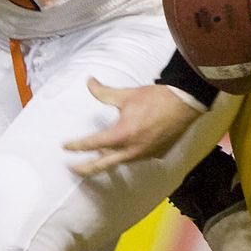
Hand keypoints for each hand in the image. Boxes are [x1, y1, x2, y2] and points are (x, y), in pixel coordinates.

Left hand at [64, 80, 201, 175]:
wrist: (184, 103)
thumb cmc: (155, 98)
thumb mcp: (126, 95)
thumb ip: (103, 92)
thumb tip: (89, 82)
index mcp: (121, 135)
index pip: (92, 144)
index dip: (76, 146)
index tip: (66, 147)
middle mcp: (131, 150)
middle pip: (102, 165)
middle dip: (86, 168)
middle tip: (74, 168)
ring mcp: (145, 155)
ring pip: (121, 162)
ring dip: (108, 160)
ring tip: (99, 158)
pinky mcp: (157, 154)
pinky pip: (137, 157)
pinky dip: (128, 155)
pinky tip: (127, 149)